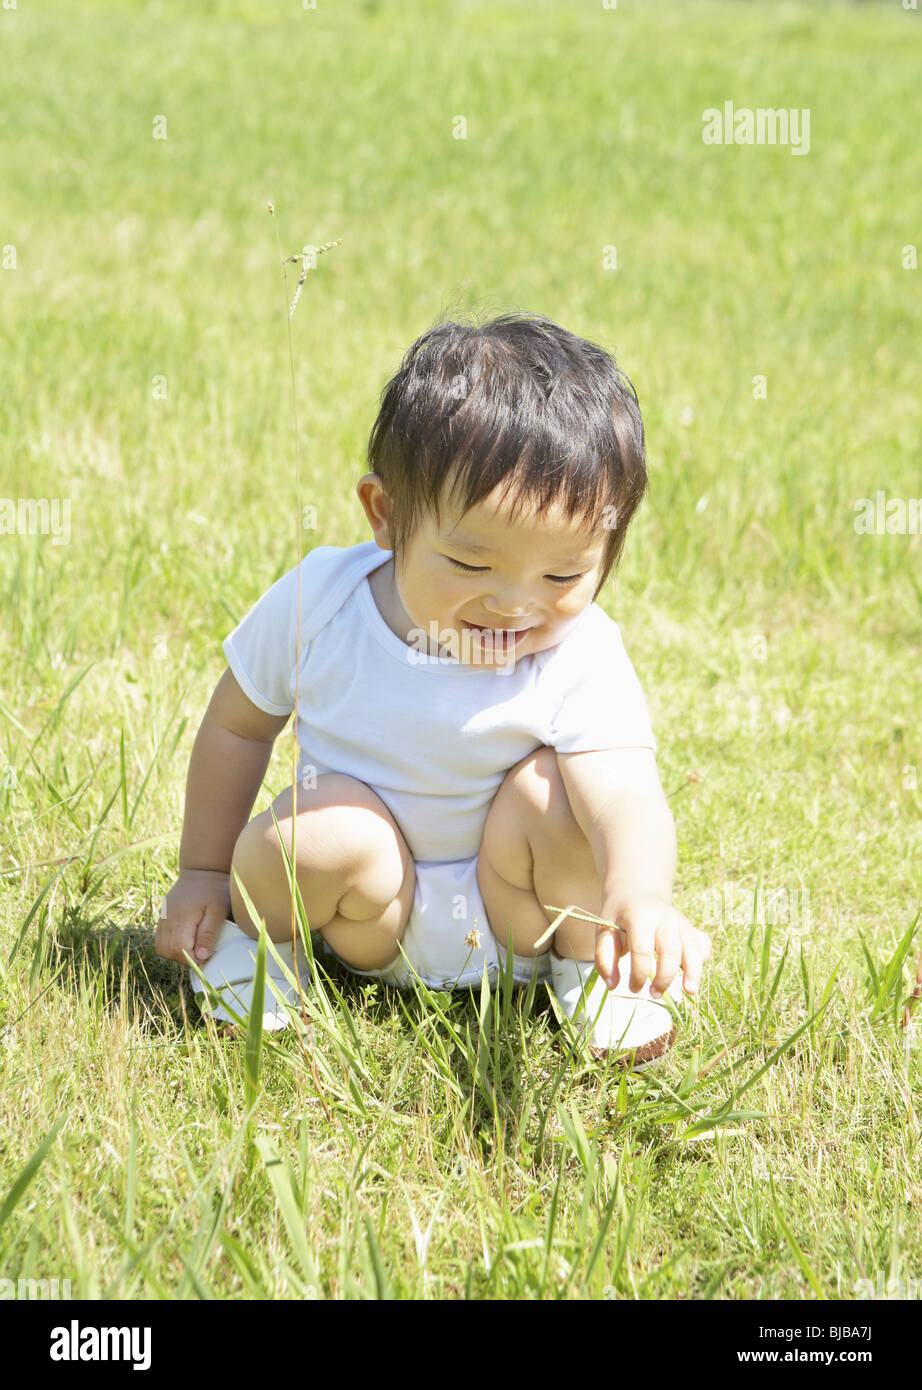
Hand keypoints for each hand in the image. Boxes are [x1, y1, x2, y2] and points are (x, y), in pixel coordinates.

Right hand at [155, 869, 231, 964]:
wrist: (202, 871)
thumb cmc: (214, 890)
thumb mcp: (218, 910)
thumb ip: (209, 933)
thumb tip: (201, 956)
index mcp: (181, 917)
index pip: (178, 949)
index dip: (191, 958)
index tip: (205, 956)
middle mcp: (167, 919)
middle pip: (166, 951)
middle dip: (183, 958)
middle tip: (200, 952)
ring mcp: (162, 918)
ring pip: (160, 947)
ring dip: (175, 952)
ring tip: (193, 945)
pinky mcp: (162, 917)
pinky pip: (160, 938)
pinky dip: (170, 944)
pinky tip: (186, 938)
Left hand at [595, 892, 710, 996]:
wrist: (637, 893)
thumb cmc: (618, 918)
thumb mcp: (604, 932)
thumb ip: (604, 959)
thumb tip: (613, 986)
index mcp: (639, 916)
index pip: (642, 949)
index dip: (639, 974)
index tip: (633, 988)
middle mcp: (665, 917)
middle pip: (671, 951)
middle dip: (664, 977)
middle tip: (653, 994)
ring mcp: (681, 922)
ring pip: (692, 948)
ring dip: (693, 972)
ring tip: (689, 992)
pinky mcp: (691, 928)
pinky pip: (702, 945)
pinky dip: (701, 961)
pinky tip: (691, 975)